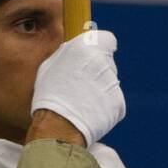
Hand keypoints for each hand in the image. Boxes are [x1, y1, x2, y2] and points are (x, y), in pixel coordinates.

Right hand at [30, 29, 125, 145]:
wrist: (59, 127)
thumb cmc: (49, 97)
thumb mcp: (49, 67)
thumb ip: (68, 54)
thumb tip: (75, 49)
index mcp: (85, 47)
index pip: (107, 39)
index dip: (101, 48)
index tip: (95, 57)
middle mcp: (103, 62)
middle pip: (107, 63)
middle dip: (97, 73)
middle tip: (80, 87)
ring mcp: (113, 83)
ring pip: (109, 84)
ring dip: (99, 91)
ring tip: (82, 103)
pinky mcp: (119, 103)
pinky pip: (112, 102)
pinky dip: (103, 108)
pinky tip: (89, 114)